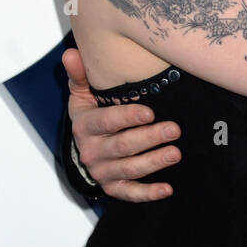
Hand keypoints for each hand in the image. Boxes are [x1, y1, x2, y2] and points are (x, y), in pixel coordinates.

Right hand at [62, 47, 180, 201]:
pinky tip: (167, 189)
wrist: (84, 146)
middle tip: (174, 129)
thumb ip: (80, 75)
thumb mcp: (82, 94)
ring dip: (154, 162)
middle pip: (123, 146)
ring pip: (130, 169)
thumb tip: (70, 53)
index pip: (106, 122)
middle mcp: (92, 151)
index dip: (128, 117)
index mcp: (85, 126)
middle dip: (150, 138)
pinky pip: (130, 193)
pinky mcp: (112, 187)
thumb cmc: (90, 114)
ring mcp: (102, 171)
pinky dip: (148, 193)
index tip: (150, 112)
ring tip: (176, 153)